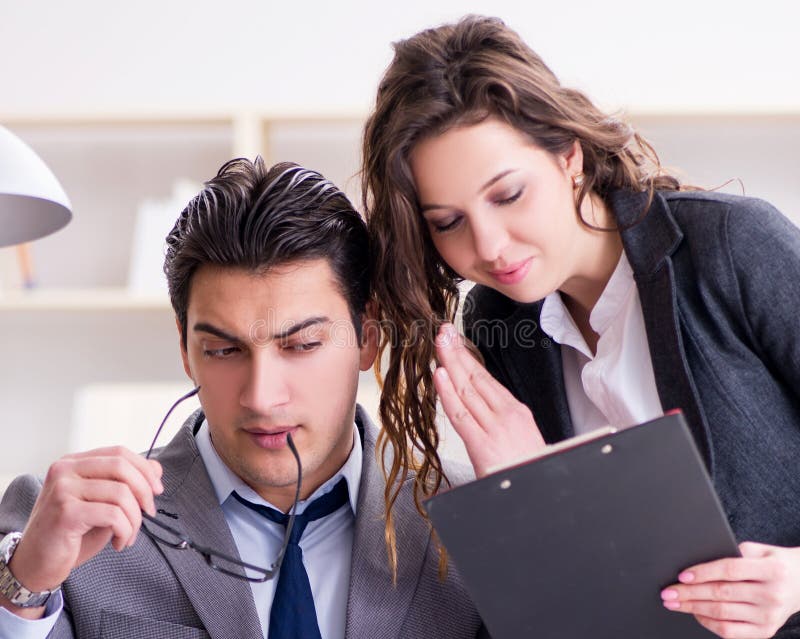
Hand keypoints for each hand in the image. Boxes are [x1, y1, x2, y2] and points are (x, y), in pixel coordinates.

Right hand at [3, 447, 162, 611]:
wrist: (36, 565)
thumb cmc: (71, 535)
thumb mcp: (103, 504)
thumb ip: (125, 484)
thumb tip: (156, 468)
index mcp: (73, 462)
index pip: (119, 452)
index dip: (145, 469)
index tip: (157, 490)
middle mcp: (64, 470)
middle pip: (121, 466)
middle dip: (144, 491)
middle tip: (149, 513)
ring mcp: (62, 490)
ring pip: (121, 493)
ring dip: (135, 519)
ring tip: (129, 536)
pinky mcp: (65, 512)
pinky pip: (113, 515)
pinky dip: (125, 530)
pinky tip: (119, 543)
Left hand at [433, 323, 545, 476]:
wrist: (542, 493)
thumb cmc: (531, 470)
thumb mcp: (523, 438)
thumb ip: (502, 421)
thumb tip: (485, 406)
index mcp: (516, 411)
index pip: (485, 377)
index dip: (466, 357)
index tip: (454, 340)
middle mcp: (505, 414)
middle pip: (474, 376)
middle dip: (456, 351)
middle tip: (442, 331)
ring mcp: (494, 428)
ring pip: (466, 389)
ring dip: (450, 363)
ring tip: (438, 343)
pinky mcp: (482, 445)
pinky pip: (460, 415)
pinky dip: (447, 393)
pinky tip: (439, 375)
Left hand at [661, 541, 799, 637]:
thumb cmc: (773, 563)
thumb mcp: (759, 550)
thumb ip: (734, 553)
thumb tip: (697, 560)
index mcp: (772, 570)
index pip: (730, 570)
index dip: (703, 572)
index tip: (681, 576)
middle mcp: (772, 594)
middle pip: (722, 594)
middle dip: (689, 593)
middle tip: (668, 592)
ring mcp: (770, 616)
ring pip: (723, 614)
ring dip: (693, 608)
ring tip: (675, 603)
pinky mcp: (766, 631)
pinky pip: (731, 631)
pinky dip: (709, 623)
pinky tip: (695, 614)